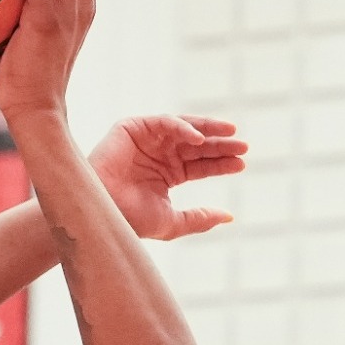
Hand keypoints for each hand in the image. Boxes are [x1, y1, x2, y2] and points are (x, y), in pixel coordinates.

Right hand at [89, 115, 246, 239]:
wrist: (100, 212)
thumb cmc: (130, 219)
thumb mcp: (172, 221)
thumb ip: (199, 218)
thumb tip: (229, 216)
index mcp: (167, 174)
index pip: (200, 165)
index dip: (221, 164)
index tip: (242, 164)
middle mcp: (159, 155)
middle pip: (197, 146)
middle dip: (220, 145)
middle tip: (244, 147)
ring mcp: (146, 140)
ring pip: (184, 130)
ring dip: (208, 130)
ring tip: (231, 134)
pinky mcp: (132, 128)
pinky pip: (163, 122)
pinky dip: (182, 128)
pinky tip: (199, 139)